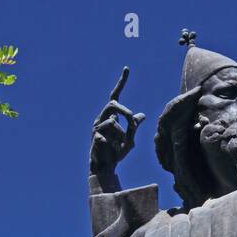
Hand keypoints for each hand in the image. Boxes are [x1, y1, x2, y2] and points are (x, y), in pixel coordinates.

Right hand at [90, 68, 144, 190]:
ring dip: (122, 134)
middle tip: (133, 122)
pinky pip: (104, 135)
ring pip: (112, 122)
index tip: (127, 68)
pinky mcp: (94, 137)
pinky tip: (109, 147)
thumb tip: (142, 115)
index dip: (121, 83)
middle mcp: (101, 118)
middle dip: (125, 111)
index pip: (115, 96)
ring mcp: (96, 127)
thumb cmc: (116, 153)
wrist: (106, 167)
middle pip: (112, 104)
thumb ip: (134, 127)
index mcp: (110, 116)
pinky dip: (112, 142)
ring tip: (122, 145)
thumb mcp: (129, 139)